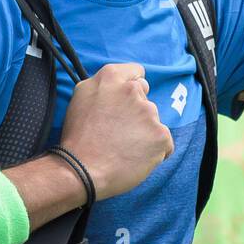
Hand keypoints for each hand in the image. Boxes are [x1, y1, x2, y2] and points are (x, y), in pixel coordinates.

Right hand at [58, 62, 173, 199]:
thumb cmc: (78, 137)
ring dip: (144, 133)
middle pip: (145, 98)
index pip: (136, 72)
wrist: (81, 170)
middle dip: (136, 112)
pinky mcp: (160, 135)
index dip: (130, 89)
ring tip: (123, 148)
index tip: (123, 103)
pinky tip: (135, 158)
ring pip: (153, 121)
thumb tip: (120, 84)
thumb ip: (103, 85)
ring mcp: (149, 112)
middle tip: (118, 131)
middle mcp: (132, 90)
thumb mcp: (81, 97)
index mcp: (111, 76)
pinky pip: (165, 143)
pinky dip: (154, 152)